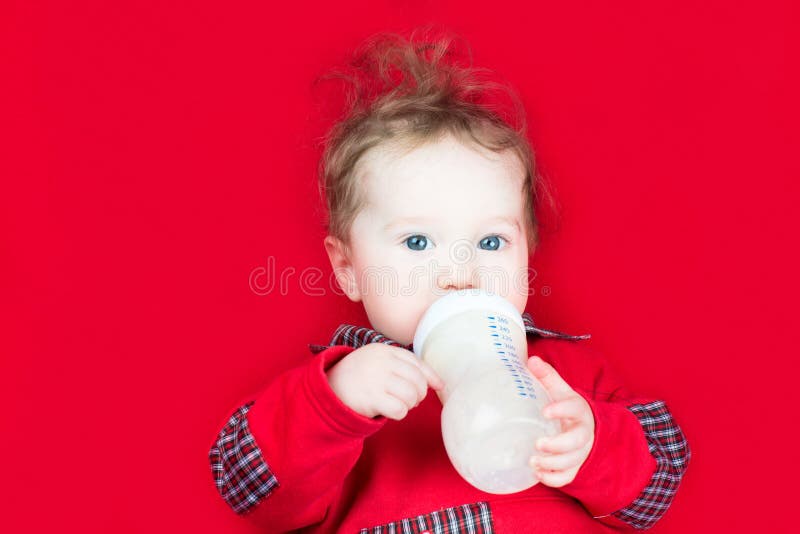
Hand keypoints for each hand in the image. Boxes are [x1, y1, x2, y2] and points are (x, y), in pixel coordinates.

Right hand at [327, 344, 443, 420]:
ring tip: (398, 403)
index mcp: (384, 350)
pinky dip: (399, 414)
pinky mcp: (372, 398)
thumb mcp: (378, 362)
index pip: (417, 362)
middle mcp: (382, 362)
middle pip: (418, 381)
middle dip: (419, 394)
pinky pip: (400, 410)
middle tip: (410, 399)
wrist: (329, 388)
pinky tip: (389, 410)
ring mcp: (377, 379)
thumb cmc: (360, 376)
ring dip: (409, 405)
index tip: (439, 386)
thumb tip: (439, 383)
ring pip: (412, 396)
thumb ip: (404, 366)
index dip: (431, 376)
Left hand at [527, 355, 594, 487]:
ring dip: (553, 464)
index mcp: (578, 410)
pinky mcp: (574, 467)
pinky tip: (538, 474)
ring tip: (533, 461)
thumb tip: (531, 360)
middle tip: (539, 444)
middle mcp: (583, 433)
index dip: (561, 410)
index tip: (545, 411)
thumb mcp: (560, 390)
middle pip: (577, 441)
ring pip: (572, 462)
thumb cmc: (566, 407)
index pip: (574, 408)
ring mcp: (580, 452)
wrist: (587, 429)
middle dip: (558, 445)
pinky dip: (553, 479)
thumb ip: (547, 376)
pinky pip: (567, 477)